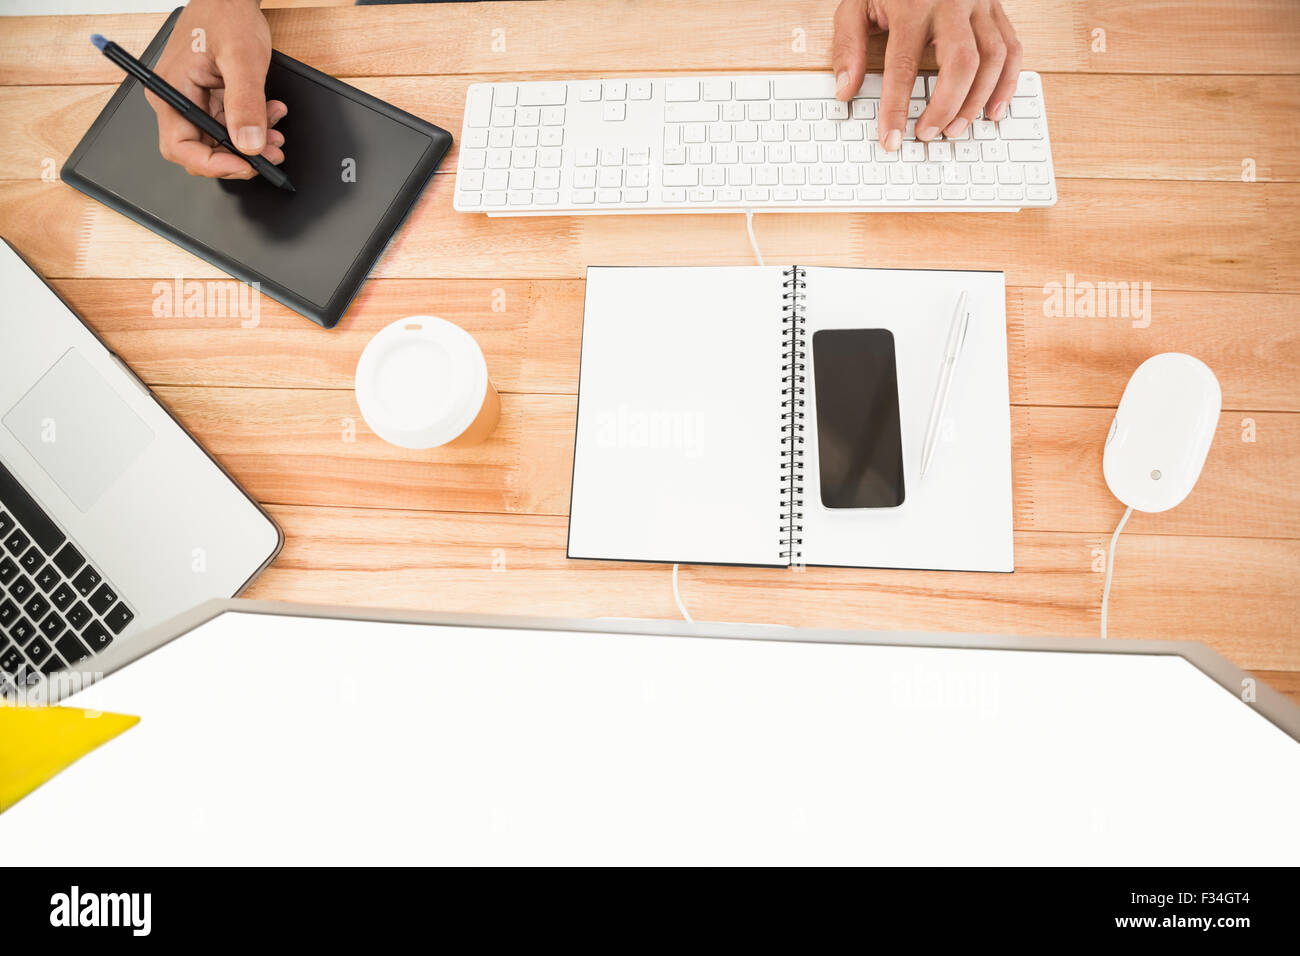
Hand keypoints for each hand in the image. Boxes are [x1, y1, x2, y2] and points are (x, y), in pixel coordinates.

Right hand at [147, 0, 285, 178]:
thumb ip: (245, 103)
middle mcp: (176, 98)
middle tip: (269, 155)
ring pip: (218, 140)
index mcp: (170, 90)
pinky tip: (269, 115)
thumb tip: (249, 143)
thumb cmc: (226, 14)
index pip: (180, 147)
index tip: (246, 165)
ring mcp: (192, 99)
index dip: (213, 164)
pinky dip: (251, 126)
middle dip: (237, 157)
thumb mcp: (242, 59)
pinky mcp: (208, 97)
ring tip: (275, 133)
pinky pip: (228, 125)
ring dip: (250, 143)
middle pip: (199, 149)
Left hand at [832, 0, 1020, 150]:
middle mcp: (952, 2)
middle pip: (961, 64)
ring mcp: (979, 3)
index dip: (897, 108)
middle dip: (946, 107)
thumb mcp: (856, 3)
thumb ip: (848, 45)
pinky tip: (993, 109)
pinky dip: (1007, 83)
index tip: (892, 139)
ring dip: (977, 101)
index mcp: (913, 3)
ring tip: (956, 129)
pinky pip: (1012, 48)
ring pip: (993, 58)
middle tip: (928, 135)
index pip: (903, 66)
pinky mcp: (995, 7)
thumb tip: (845, 90)